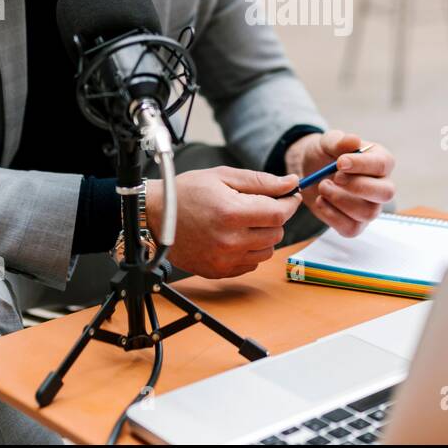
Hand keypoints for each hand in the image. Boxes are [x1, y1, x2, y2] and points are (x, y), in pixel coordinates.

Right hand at [144, 167, 300, 277]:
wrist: (155, 217)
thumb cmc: (187, 192)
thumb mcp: (223, 176)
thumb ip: (261, 181)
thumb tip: (291, 183)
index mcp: (232, 213)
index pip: (279, 213)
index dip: (289, 203)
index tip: (289, 196)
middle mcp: (230, 241)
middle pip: (276, 233)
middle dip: (275, 217)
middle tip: (259, 206)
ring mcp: (224, 260)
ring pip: (267, 250)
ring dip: (264, 235)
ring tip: (244, 221)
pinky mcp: (218, 272)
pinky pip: (251, 264)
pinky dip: (250, 250)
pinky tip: (235, 236)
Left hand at [286, 130, 394, 237]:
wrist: (310, 171)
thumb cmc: (326, 154)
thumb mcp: (328, 142)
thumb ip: (340, 141)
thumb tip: (353, 140)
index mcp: (381, 161)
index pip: (383, 165)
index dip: (362, 165)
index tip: (340, 162)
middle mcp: (381, 186)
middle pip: (386, 193)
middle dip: (358, 186)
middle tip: (334, 177)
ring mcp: (371, 207)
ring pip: (368, 213)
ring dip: (341, 200)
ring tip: (323, 186)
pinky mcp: (356, 224)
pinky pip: (351, 229)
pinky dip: (332, 216)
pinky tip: (321, 201)